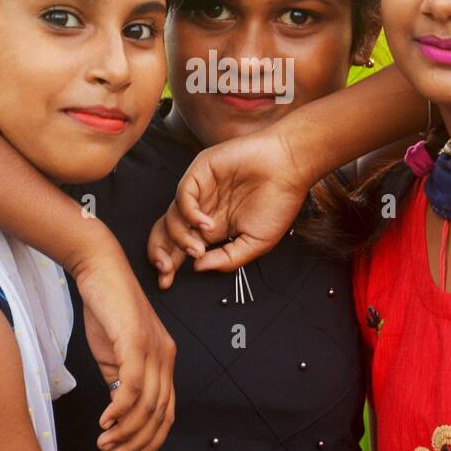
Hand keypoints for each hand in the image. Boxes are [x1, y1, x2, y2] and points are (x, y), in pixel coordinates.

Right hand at [68, 242, 175, 450]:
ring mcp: (153, 347)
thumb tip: (118, 413)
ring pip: (147, 404)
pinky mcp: (136, 340)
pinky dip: (119, 409)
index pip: (167, 411)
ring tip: (105, 446)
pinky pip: (132, 384)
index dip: (151, 440)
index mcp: (164, 359)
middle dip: (137, 444)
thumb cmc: (106, 308)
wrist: (99, 268)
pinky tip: (105, 421)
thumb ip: (120, 379)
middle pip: (159, 414)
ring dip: (125, 432)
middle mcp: (166, 355)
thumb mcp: (114, 352)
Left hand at [146, 124, 316, 287]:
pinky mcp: (200, 172)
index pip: (182, 246)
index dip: (171, 264)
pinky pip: (182, 196)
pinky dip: (188, 214)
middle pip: (168, 233)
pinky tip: (206, 224)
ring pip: (171, 217)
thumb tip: (197, 268)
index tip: (167, 283)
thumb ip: (227, 259)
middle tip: (166, 270)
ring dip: (179, 238)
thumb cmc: (279, 202)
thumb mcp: (255, 243)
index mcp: (214, 228)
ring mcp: (200, 191)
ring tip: (198, 249)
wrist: (289, 167)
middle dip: (161, 254)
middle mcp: (203, 210)